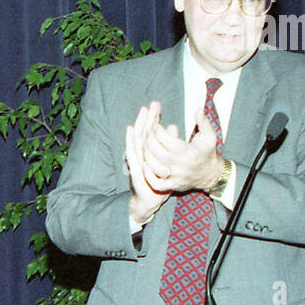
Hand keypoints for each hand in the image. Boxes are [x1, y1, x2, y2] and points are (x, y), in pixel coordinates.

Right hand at [125, 101, 170, 223]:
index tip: (156, 105)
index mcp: (150, 152)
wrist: (150, 200)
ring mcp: (137, 161)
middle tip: (152, 104)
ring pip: (138, 140)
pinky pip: (132, 154)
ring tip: (142, 113)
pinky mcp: (135, 169)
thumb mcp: (169, 162)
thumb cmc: (160, 182)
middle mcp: (142, 154)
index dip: (153, 118)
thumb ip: (170, 144)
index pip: (151, 132)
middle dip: (147, 118)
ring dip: (139, 125)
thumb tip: (173, 126)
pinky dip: (130, 141)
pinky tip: (131, 131)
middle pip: (144, 132)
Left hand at [141, 105, 221, 192]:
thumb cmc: (207, 152)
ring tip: (144, 145)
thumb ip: (204, 122)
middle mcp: (181, 165)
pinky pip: (156, 183)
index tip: (155, 125)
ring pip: (155, 167)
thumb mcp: (210, 136)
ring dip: (146, 155)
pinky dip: (148, 174)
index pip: (168, 140)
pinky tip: (145, 164)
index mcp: (188, 152)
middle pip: (158, 153)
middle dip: (149, 141)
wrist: (211, 174)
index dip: (158, 131)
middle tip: (147, 133)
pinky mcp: (172, 186)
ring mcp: (175, 177)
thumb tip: (198, 109)